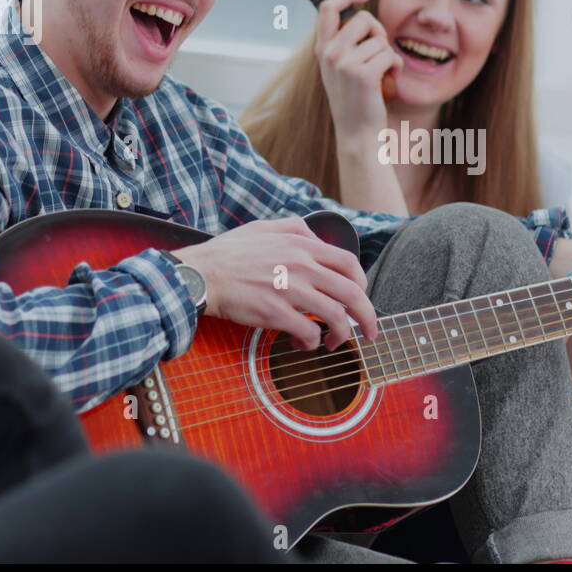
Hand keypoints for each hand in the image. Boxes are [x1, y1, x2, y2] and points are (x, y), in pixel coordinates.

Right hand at [171, 217, 377, 352]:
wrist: (201, 274)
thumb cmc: (229, 253)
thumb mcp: (265, 227)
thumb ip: (295, 228)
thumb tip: (317, 238)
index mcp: (301, 245)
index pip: (349, 263)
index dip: (363, 284)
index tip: (362, 298)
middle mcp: (302, 266)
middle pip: (353, 293)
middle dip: (368, 317)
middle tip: (370, 332)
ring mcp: (290, 290)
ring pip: (336, 318)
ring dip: (341, 335)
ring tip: (332, 342)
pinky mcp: (276, 313)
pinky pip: (309, 333)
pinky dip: (311, 343)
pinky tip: (301, 343)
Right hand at [315, 0, 401, 139]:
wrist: (357, 133)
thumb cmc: (356, 99)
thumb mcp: (340, 68)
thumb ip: (344, 43)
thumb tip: (362, 15)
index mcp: (322, 49)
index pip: (327, 8)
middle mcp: (329, 54)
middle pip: (363, 19)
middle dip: (379, 32)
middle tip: (379, 52)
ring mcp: (344, 64)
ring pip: (380, 39)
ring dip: (388, 55)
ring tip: (382, 73)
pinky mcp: (363, 75)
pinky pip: (389, 55)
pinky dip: (396, 66)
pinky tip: (389, 79)